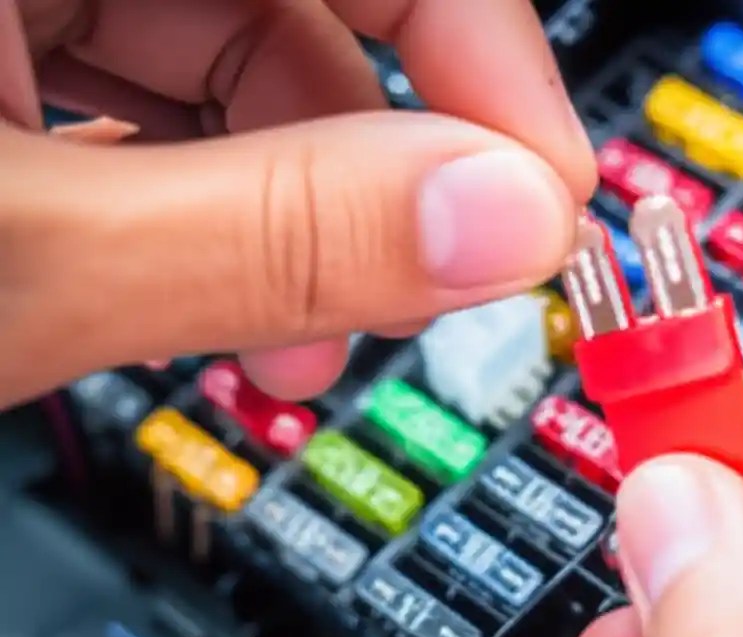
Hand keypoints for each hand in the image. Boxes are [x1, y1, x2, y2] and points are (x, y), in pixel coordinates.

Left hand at [0, 0, 594, 407]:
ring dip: (294, 212)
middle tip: (431, 285)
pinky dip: (204, 206)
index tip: (538, 191)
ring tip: (294, 343)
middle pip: (304, 0)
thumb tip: (503, 225)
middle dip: (380, 164)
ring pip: (230, 59)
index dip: (483, 51)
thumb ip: (275, 234)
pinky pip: (152, 97)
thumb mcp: (23, 264)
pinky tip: (210, 296)